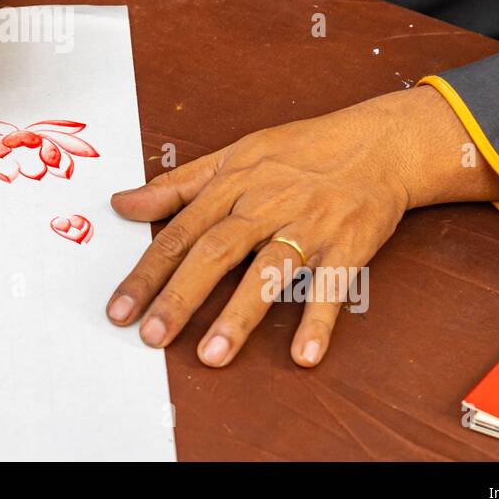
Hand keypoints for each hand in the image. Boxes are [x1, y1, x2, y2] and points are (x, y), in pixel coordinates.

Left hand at [105, 85, 498, 367]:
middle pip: (215, 252)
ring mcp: (308, 225)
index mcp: (232, 183)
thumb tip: (120, 203)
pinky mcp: (349, 243)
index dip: (147, 271)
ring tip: (212, 356)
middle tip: (151, 337)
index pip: (180, 232)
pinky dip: (319, 319)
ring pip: (269, 270)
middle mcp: (265, 203)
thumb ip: (176, 185)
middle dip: (180, 296)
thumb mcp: (233, 156)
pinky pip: (333, 285)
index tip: (119, 309)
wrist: (378, 142)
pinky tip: (303, 355)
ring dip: (240, 314)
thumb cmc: (300, 151)